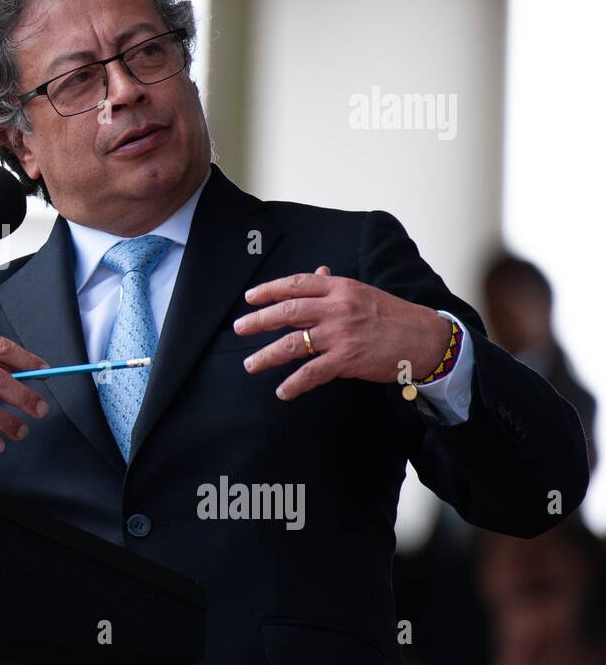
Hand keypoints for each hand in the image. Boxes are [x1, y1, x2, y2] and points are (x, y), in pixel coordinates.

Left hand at [233, 265, 450, 399]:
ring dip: (267, 355)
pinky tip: (281, 390)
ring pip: (293, 344)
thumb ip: (335, 287)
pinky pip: (312, 373)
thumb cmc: (392, 315)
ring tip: (250, 364)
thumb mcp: (363, 293)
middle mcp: (337, 308)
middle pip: (288, 311)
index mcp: (340, 288)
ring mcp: (341, 334)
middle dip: (258, 321)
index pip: (296, 284)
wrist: (425, 339)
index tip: (249, 298)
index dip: (269, 290)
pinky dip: (294, 383)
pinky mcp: (347, 359)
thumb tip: (317, 273)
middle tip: (239, 328)